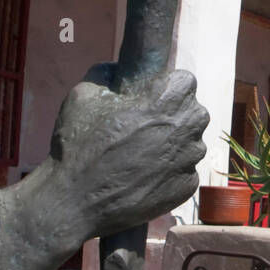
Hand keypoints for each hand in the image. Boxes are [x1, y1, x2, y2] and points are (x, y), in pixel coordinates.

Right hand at [47, 67, 207, 235]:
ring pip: (190, 143)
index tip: (150, 99)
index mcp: (167, 99)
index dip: (166, 88)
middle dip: (174, 115)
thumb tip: (116, 68)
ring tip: (141, 155)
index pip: (185, 81)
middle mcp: (187, 127)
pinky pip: (184, 170)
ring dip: (172, 145)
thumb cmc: (78, 145)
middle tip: (145, 128)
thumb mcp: (83, 95)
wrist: (76, 201)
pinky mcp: (188, 186)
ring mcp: (190, 159)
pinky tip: (144, 176)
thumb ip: (105, 73)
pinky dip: (169, 172)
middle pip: (193, 112)